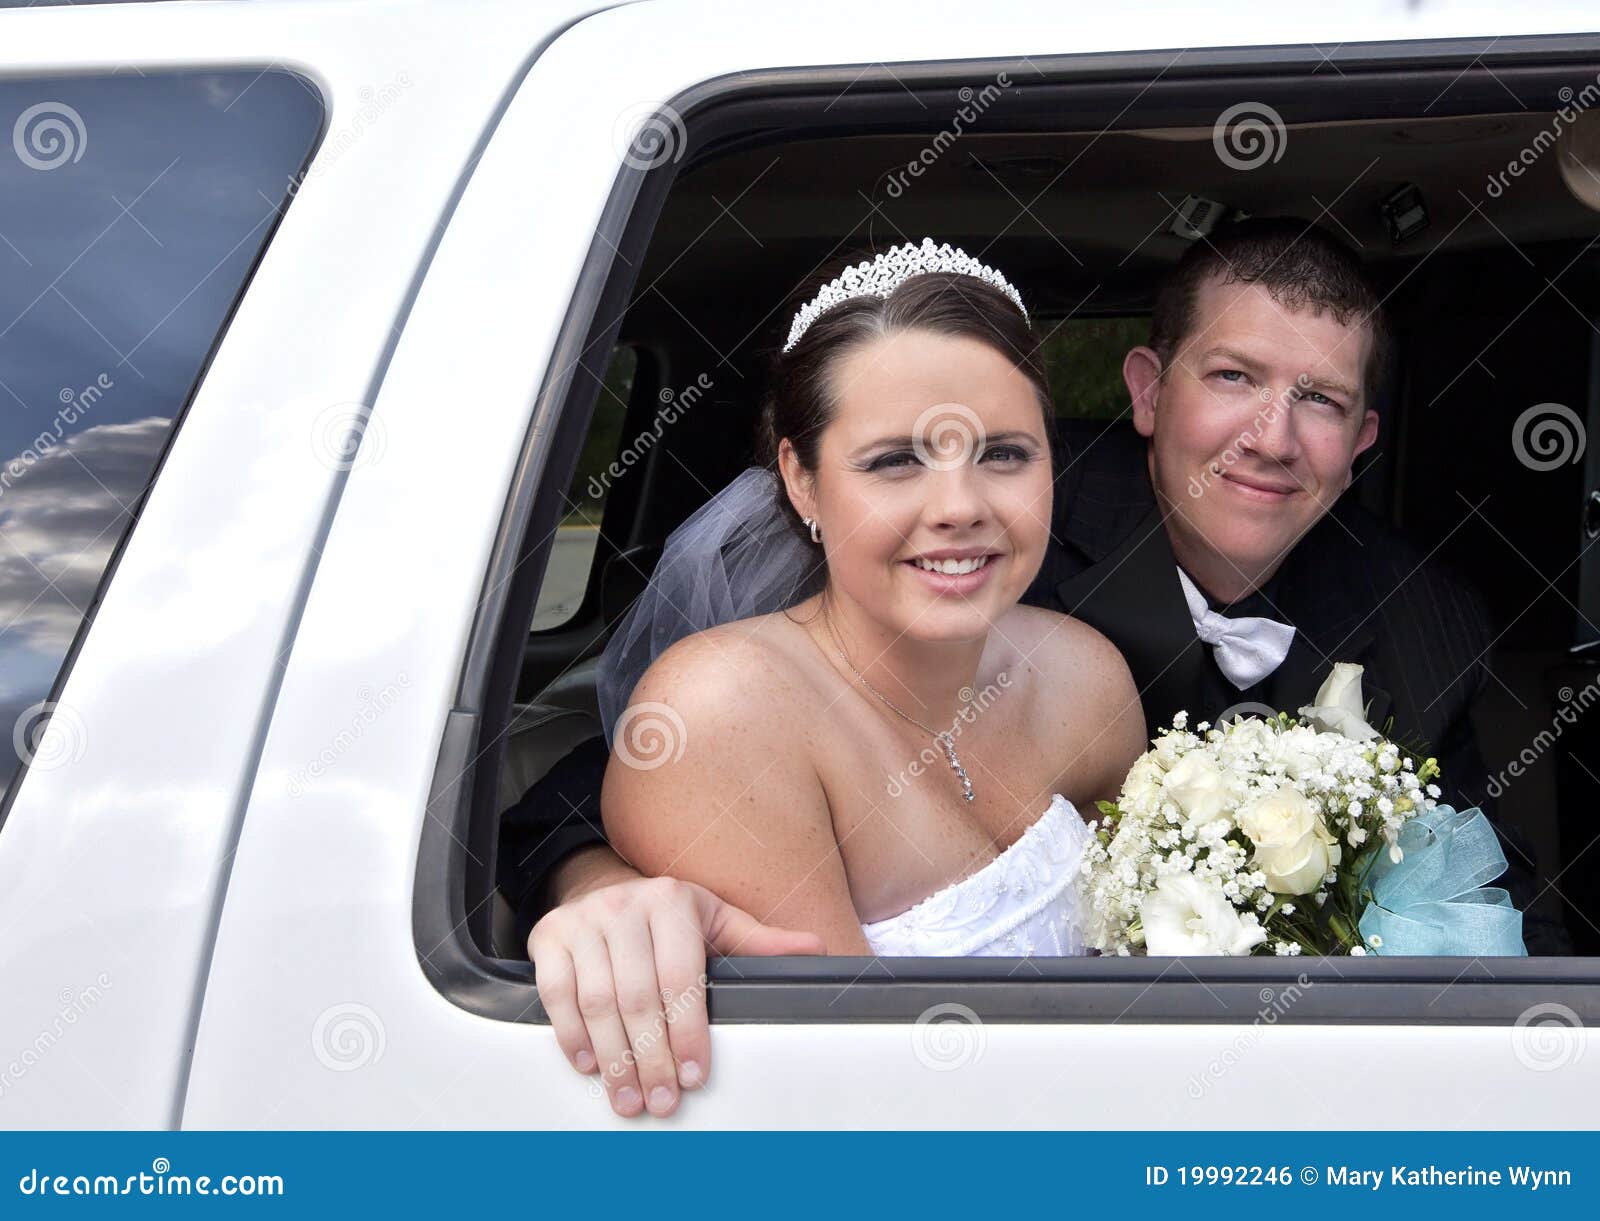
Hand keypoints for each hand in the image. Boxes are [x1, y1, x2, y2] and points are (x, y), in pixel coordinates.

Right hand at [529, 872, 824, 1116]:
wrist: (601, 885)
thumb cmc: (667, 916)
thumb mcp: (715, 919)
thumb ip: (759, 942)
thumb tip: (816, 950)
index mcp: (672, 901)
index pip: (681, 977)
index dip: (689, 1031)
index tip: (696, 1075)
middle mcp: (624, 906)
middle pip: (638, 997)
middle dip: (652, 1058)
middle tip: (664, 1101)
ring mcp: (582, 920)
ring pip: (597, 1001)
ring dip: (614, 1059)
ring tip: (629, 1099)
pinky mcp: (547, 936)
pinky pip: (556, 993)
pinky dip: (571, 1035)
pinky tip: (590, 1066)